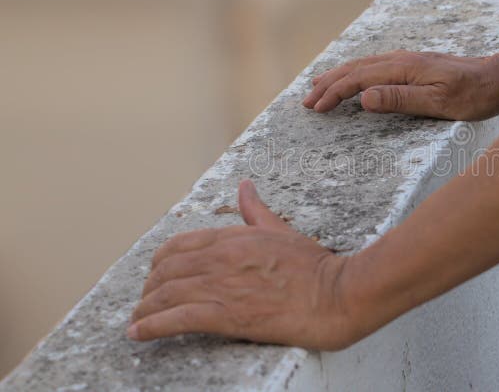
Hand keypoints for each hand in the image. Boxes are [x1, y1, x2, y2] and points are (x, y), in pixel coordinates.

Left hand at [128, 180, 357, 349]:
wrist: (338, 293)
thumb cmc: (316, 266)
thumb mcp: (282, 230)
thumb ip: (257, 211)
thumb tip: (245, 187)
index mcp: (233, 238)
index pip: (179, 246)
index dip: (159, 264)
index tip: (154, 277)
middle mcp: (221, 258)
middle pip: (165, 272)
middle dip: (148, 289)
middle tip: (144, 303)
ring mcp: (223, 286)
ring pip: (165, 295)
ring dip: (144, 311)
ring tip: (136, 322)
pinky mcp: (228, 315)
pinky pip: (177, 319)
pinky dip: (152, 327)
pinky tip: (138, 335)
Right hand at [302, 48, 498, 120]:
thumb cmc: (475, 95)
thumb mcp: (440, 102)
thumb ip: (401, 98)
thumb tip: (363, 98)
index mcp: (404, 68)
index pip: (358, 79)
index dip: (333, 93)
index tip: (315, 108)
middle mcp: (402, 60)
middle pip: (355, 69)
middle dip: (328, 84)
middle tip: (306, 101)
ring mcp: (409, 61)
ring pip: (364, 65)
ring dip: (339, 76)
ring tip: (319, 86)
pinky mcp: (416, 66)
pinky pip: (376, 67)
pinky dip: (357, 74)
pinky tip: (356, 80)